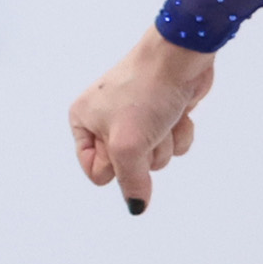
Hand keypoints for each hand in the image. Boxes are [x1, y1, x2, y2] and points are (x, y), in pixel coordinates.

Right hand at [70, 27, 214, 214]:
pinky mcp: (161, 114)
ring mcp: (135, 117)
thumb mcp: (128, 145)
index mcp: (83, 121)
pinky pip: (171, 144)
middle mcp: (105, 120)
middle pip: (129, 167)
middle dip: (145, 151)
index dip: (116, 165)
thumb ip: (130, 182)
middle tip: (146, 125)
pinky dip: (179, 132)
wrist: (178, 56)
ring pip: (154, 158)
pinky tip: (178, 112)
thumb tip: (137, 207)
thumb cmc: (144, 92)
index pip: (97, 172)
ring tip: (163, 115)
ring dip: (165, 142)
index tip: (122, 141)